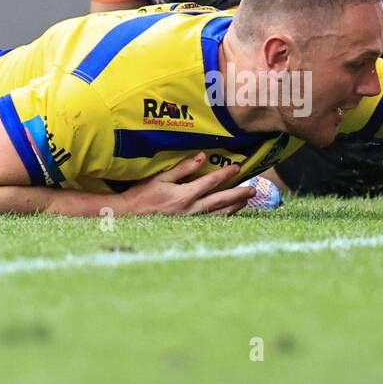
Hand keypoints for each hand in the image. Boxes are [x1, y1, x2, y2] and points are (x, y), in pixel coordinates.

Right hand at [120, 154, 254, 215]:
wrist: (129, 216)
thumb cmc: (142, 195)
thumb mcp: (160, 178)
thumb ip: (183, 168)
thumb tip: (202, 157)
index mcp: (184, 196)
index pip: (210, 182)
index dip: (226, 174)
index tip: (238, 167)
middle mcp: (191, 210)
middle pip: (221, 201)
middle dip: (239, 194)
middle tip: (253, 189)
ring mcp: (191, 220)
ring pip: (219, 214)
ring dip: (235, 206)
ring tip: (247, 200)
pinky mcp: (189, 226)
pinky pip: (212, 221)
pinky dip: (223, 216)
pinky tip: (230, 213)